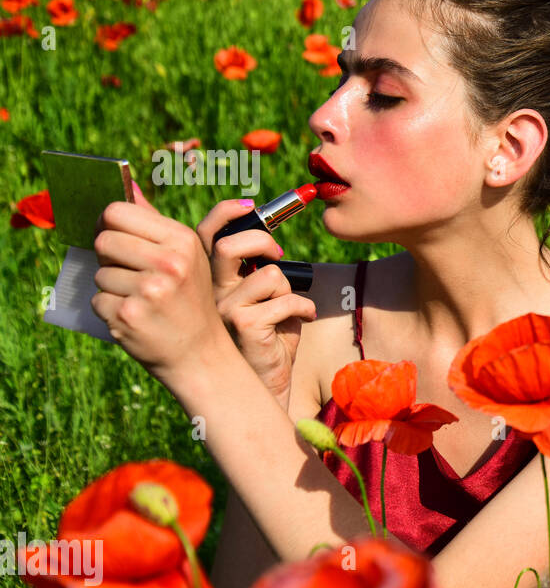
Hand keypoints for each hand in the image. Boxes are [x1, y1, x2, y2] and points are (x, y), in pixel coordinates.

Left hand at [91, 182, 232, 386]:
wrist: (201, 354)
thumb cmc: (189, 300)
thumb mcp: (185, 256)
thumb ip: (153, 221)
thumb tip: (126, 184)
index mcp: (182, 240)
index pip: (116, 212)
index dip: (110, 225)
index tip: (118, 240)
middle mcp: (168, 263)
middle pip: (103, 240)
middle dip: (109, 258)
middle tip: (132, 275)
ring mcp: (148, 290)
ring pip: (98, 273)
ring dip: (111, 287)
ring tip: (140, 300)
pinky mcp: (128, 315)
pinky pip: (97, 300)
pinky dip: (110, 310)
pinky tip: (135, 317)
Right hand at [196, 200, 317, 405]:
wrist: (268, 381)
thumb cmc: (268, 336)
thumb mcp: (261, 296)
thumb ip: (257, 267)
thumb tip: (268, 234)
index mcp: (213, 280)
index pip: (208, 234)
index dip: (227, 212)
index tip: (253, 207)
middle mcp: (211, 293)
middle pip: (229, 246)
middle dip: (262, 241)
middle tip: (279, 255)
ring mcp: (225, 309)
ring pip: (268, 275)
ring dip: (289, 288)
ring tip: (290, 306)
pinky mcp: (245, 325)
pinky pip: (285, 300)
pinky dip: (303, 307)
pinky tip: (303, 318)